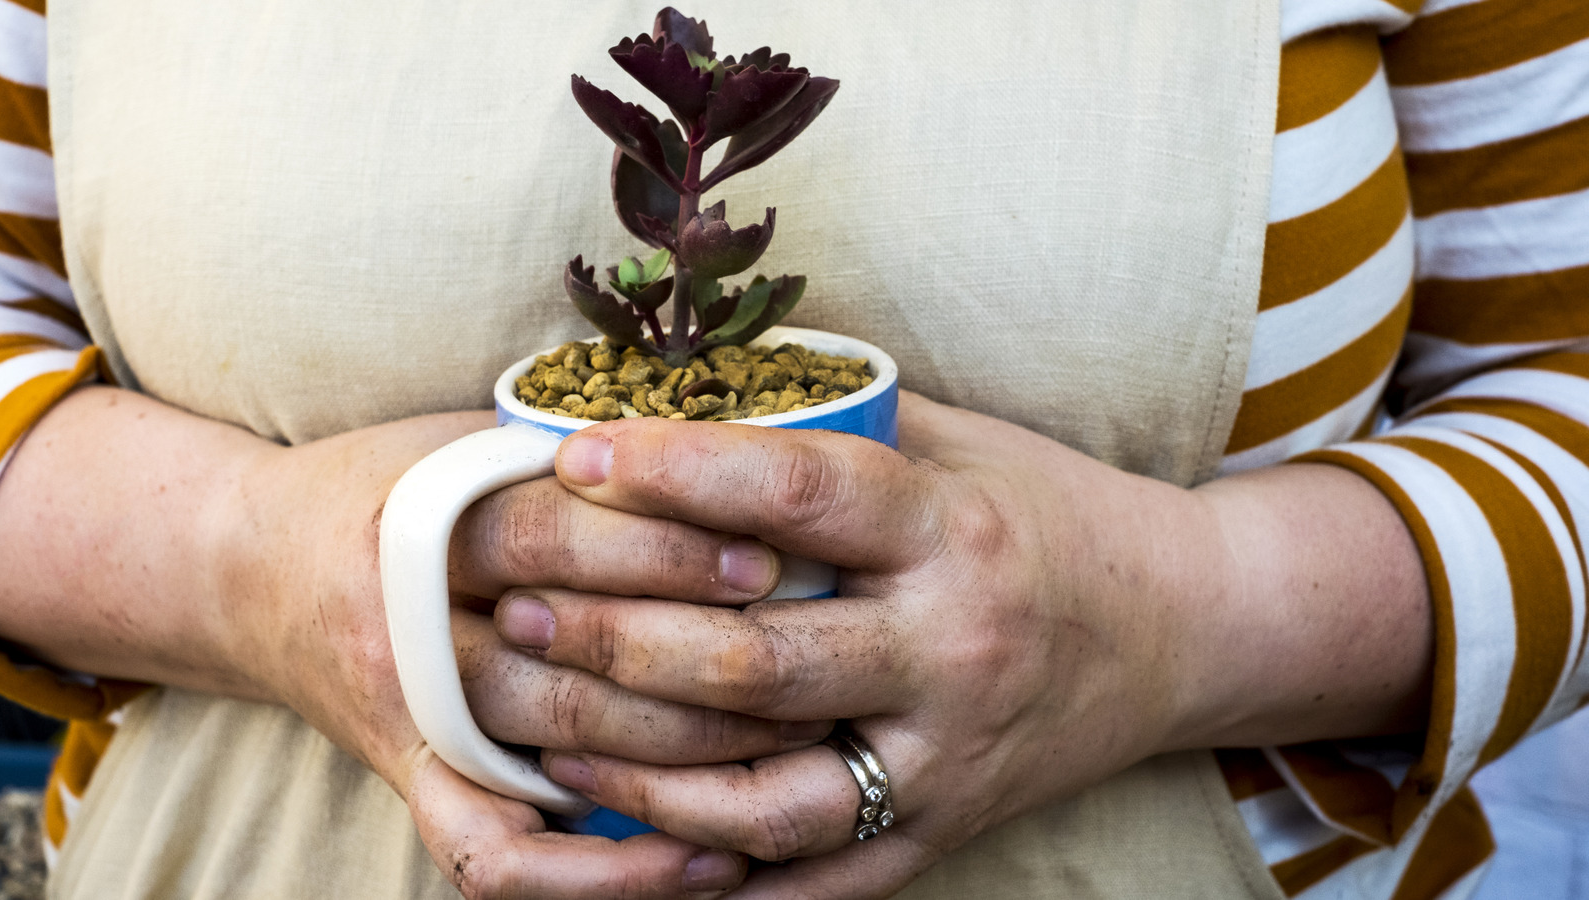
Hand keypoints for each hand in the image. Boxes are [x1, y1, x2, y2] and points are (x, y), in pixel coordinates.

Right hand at [218, 410, 845, 896]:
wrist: (245, 571)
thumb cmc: (381, 487)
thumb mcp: (460, 439)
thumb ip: (569, 452)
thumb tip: (733, 446)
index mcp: (417, 521)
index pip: (552, 530)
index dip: (664, 543)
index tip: (770, 553)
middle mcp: (406, 628)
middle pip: (567, 651)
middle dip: (700, 656)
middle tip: (812, 657)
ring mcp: (409, 719)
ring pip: (555, 757)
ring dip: (683, 766)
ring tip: (795, 754)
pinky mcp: (414, 783)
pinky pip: (499, 860)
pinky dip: (599, 880)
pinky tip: (698, 865)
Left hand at [501, 390, 1431, 897]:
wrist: (1181, 630)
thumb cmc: (1048, 516)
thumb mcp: (961, 443)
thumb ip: (838, 421)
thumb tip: (688, 383)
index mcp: (953, 531)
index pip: (796, 492)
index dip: (673, 470)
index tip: (573, 454)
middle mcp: (952, 650)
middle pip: (756, 659)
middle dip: (618, 637)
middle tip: (521, 609)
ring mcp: (947, 759)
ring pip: (768, 791)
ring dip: (638, 768)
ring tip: (546, 729)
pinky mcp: (943, 831)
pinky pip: (814, 876)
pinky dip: (713, 871)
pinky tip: (627, 840)